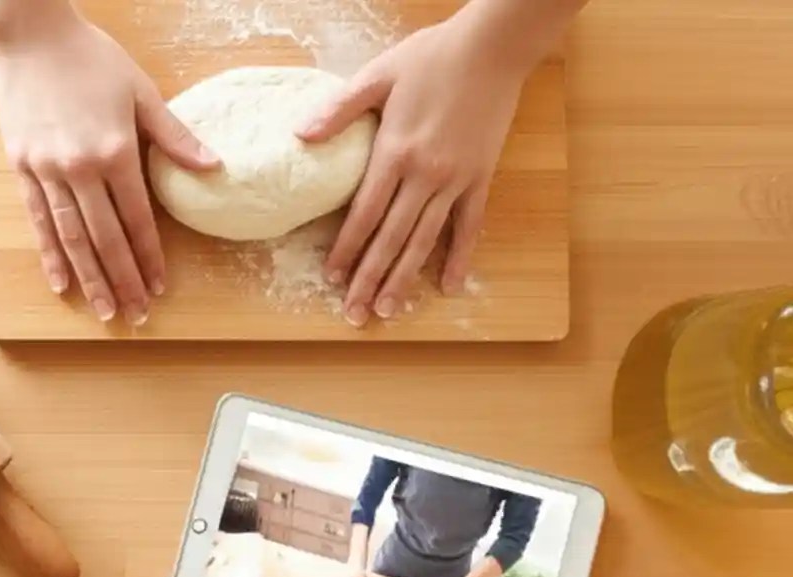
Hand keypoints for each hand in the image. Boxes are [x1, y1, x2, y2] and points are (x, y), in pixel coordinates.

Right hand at [0, 11, 218, 324]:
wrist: (31, 34)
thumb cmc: (91, 58)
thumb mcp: (141, 91)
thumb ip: (174, 137)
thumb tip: (214, 166)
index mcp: (114, 151)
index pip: (136, 219)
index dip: (150, 256)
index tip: (160, 286)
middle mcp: (80, 168)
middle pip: (105, 238)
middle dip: (123, 280)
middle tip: (136, 314)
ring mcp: (47, 171)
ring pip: (72, 237)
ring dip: (90, 278)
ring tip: (104, 311)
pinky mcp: (22, 167)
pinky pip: (37, 221)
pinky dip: (50, 255)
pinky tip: (61, 283)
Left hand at [296, 10, 532, 325]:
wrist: (492, 47)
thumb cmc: (431, 57)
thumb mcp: (377, 75)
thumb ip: (340, 110)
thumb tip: (300, 135)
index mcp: (394, 152)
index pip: (364, 213)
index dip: (347, 248)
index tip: (332, 276)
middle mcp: (424, 174)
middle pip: (391, 238)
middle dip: (369, 278)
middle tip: (353, 313)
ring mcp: (455, 180)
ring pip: (425, 240)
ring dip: (405, 278)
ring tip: (388, 309)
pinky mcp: (481, 177)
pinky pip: (469, 226)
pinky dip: (460, 257)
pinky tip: (449, 285)